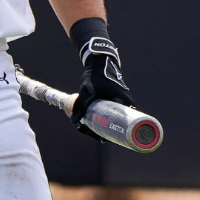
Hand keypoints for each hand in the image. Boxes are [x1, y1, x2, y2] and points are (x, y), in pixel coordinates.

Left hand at [68, 18, 131, 140]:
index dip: (110, 134)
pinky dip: (99, 117)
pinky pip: (109, 113)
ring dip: (98, 124)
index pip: (122, 126)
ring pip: (111, 118)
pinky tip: (88, 120)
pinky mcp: (114, 100)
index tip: (99, 138)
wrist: (100, 61)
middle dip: (100, 130)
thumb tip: (74, 121)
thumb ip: (81, 104)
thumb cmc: (97, 75)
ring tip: (84, 126)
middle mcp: (125, 104)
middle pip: (115, 124)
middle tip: (86, 130)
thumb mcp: (88, 90)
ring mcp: (120, 102)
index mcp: (124, 103)